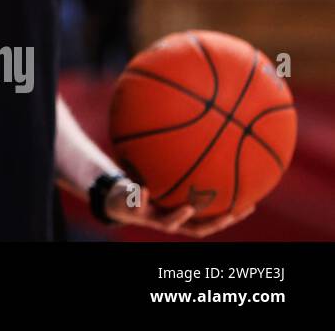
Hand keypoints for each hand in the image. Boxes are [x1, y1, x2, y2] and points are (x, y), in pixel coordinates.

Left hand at [104, 179, 254, 236]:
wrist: (118, 199)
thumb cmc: (148, 187)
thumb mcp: (164, 176)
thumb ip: (183, 166)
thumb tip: (203, 141)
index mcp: (184, 214)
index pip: (214, 218)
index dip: (233, 215)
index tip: (251, 205)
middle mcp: (172, 220)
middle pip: (198, 228)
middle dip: (215, 222)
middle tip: (229, 214)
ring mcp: (153, 218)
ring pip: (169, 224)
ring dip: (179, 216)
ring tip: (189, 208)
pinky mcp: (133, 211)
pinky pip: (136, 205)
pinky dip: (139, 197)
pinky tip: (141, 187)